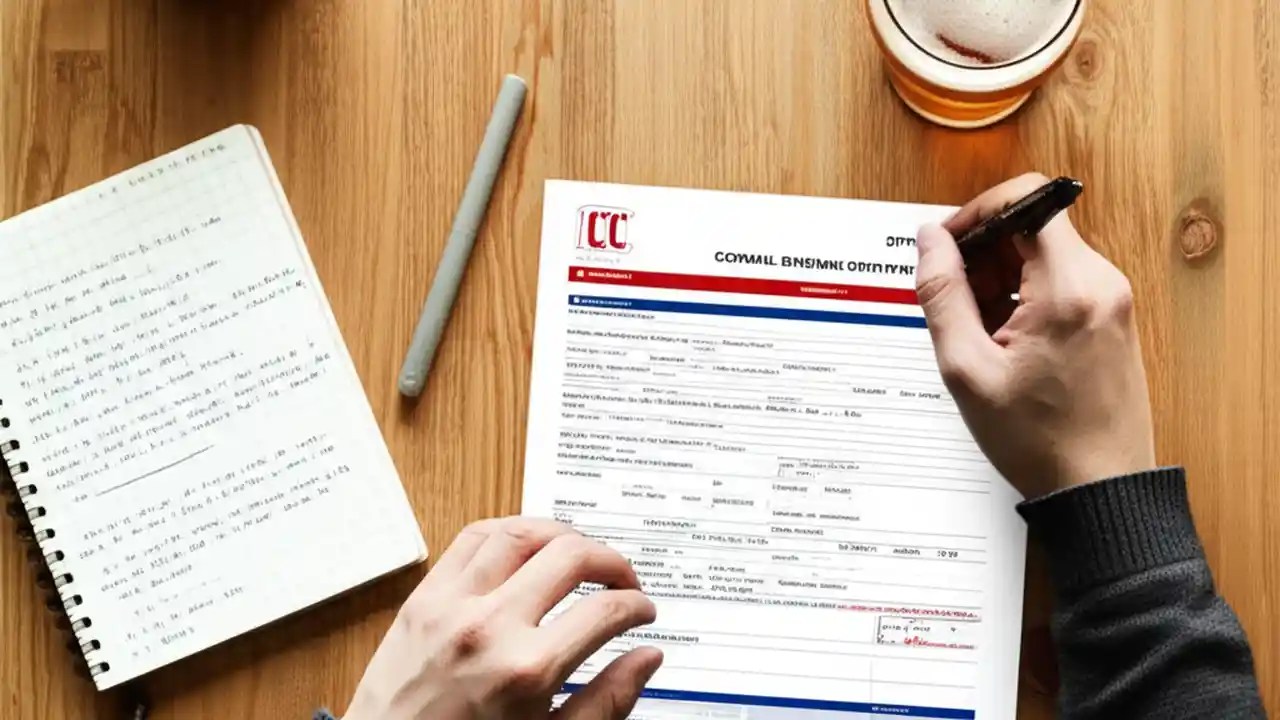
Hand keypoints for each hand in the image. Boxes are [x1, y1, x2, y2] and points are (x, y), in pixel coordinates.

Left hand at [344, 517, 661, 719]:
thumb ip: (607, 701)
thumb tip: (648, 657)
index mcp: (528, 671)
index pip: (605, 611)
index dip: (637, 606)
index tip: (641, 610)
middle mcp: (491, 627)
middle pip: (571, 556)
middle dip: (612, 561)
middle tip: (622, 580)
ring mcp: (453, 605)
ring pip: (523, 533)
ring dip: (564, 535)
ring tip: (581, 554)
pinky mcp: (424, 596)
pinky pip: (473, 537)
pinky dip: (510, 530)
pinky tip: (529, 545)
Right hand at [914, 173, 1156, 498]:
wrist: (1099, 489)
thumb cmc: (1039, 441)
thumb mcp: (967, 368)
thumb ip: (941, 294)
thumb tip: (928, 241)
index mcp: (1069, 288)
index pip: (1026, 199)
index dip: (976, 212)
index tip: (946, 242)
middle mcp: (1101, 283)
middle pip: (1031, 226)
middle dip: (982, 253)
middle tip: (951, 298)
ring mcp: (1111, 299)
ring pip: (1042, 255)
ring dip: (999, 278)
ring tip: (976, 332)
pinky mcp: (1111, 316)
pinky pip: (1058, 281)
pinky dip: (1022, 296)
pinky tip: (1001, 341)